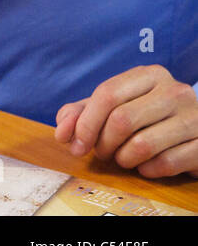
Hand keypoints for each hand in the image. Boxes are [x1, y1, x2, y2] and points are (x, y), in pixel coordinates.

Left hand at [54, 65, 197, 177]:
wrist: (196, 131)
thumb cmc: (148, 117)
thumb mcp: (115, 107)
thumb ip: (82, 113)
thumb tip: (62, 132)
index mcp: (148, 75)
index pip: (106, 94)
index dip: (85, 123)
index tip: (75, 144)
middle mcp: (174, 91)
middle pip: (121, 120)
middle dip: (103, 144)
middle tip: (102, 154)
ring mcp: (194, 116)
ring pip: (142, 144)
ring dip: (124, 158)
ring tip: (123, 158)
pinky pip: (165, 163)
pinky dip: (147, 170)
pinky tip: (146, 166)